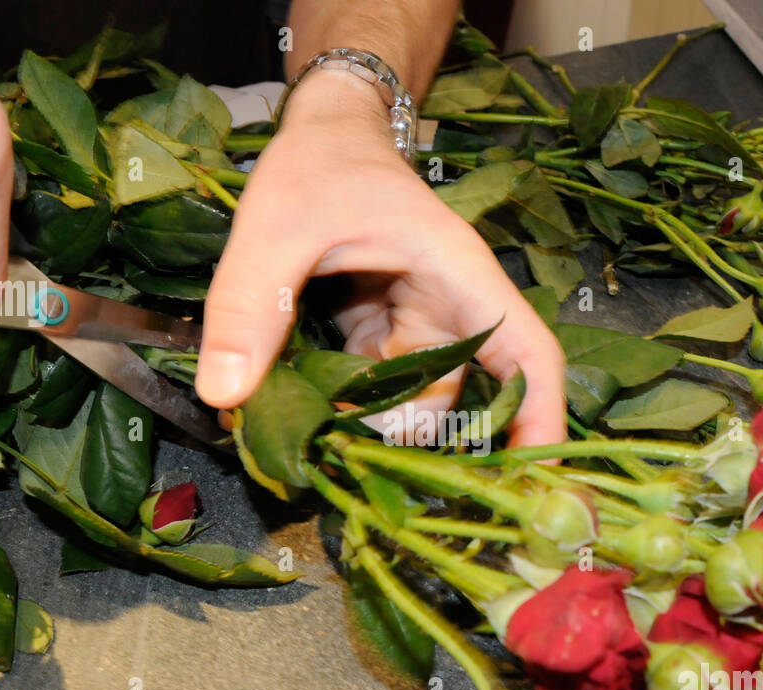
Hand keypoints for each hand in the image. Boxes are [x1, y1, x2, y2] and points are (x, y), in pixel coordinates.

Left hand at [195, 68, 565, 447]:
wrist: (319, 136)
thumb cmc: (321, 163)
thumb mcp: (278, 225)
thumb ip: (251, 303)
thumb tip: (223, 394)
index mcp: (460, 280)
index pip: (530, 359)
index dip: (539, 421)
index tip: (534, 480)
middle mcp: (449, 315)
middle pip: (450, 404)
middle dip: (396, 439)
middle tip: (328, 453)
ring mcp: (415, 333)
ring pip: (403, 406)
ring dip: (356, 429)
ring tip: (297, 433)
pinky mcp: (381, 342)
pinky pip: (368, 393)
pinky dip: (334, 409)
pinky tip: (292, 412)